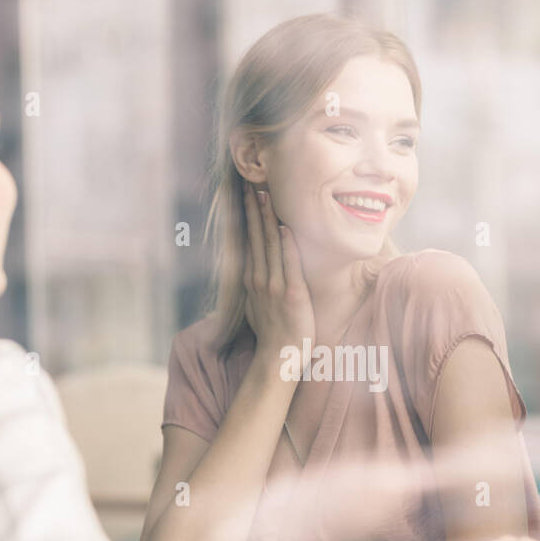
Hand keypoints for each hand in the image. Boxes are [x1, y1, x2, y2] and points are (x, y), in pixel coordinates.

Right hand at [242, 185, 314, 355]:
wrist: (279, 358)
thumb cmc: (273, 334)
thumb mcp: (257, 306)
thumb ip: (258, 286)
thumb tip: (256, 272)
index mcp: (252, 279)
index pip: (250, 240)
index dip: (249, 216)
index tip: (248, 194)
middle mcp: (259, 279)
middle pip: (256, 236)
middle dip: (254, 208)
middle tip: (252, 182)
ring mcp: (274, 286)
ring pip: (270, 245)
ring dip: (267, 218)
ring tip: (266, 195)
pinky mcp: (291, 294)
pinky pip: (288, 264)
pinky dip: (286, 245)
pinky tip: (284, 227)